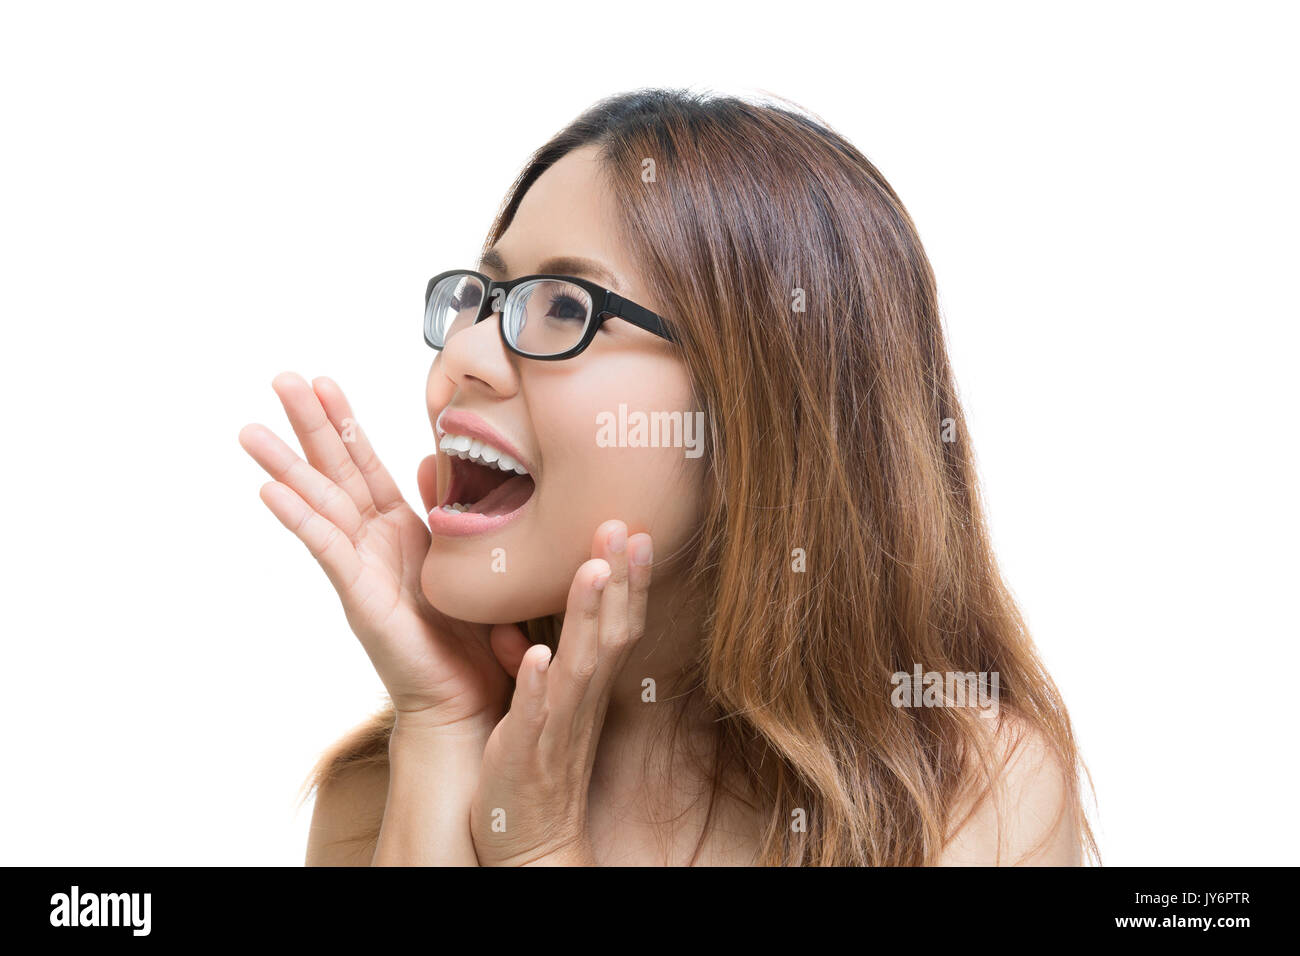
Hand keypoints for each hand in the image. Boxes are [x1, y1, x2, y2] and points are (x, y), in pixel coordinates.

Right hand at [239, 372, 509, 737]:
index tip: (323, 380)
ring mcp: (360, 567)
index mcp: (400, 528)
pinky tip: (269, 489)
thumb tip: (429, 461)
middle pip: (335, 470)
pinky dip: (299, 518)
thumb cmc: (465, 635)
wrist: (464, 697)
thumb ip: (446, 510)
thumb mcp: (460, 558)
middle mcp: (373, 541)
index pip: (366, 463)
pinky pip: (326, 549)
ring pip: (319, 503)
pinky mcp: (359, 597)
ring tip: (250, 429)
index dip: (345, 422)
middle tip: (280, 377)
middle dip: (310, 424)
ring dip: (286, 464)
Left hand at [469, 520, 652, 865]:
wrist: (531, 844)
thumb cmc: (535, 769)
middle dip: (619, 580)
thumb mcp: (541, 709)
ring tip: (592, 570)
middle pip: (612, 633)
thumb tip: (515, 630)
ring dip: (588, 617)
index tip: (636, 529)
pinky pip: (535, 717)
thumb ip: (533, 666)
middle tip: (624, 525)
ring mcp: (557, 726)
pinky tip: (536, 655)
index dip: (629, 579)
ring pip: (581, 666)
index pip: (618, 624)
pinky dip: (537, 685)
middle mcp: (582, 701)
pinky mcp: (525, 753)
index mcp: (588, 687)